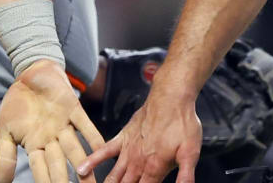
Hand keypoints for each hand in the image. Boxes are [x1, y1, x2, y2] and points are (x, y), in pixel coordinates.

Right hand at [0, 60, 104, 182]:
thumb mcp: (5, 130)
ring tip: (91, 181)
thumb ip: (5, 156)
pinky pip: (85, 125)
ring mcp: (63, 125)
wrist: (29, 74)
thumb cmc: (17, 104)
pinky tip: (101, 149)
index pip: (41, 172)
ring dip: (83, 165)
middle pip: (60, 166)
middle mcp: (52, 140)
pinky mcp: (73, 109)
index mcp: (35, 147)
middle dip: (67, 182)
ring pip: (75, 150)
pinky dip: (93, 137)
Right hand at [76, 88, 201, 182]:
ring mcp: (127, 152)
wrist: (171, 97)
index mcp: (154, 169)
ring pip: (113, 178)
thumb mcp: (191, 152)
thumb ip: (185, 176)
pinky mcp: (122, 139)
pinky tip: (81, 170)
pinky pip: (103, 152)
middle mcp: (138, 163)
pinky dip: (91, 162)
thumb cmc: (182, 122)